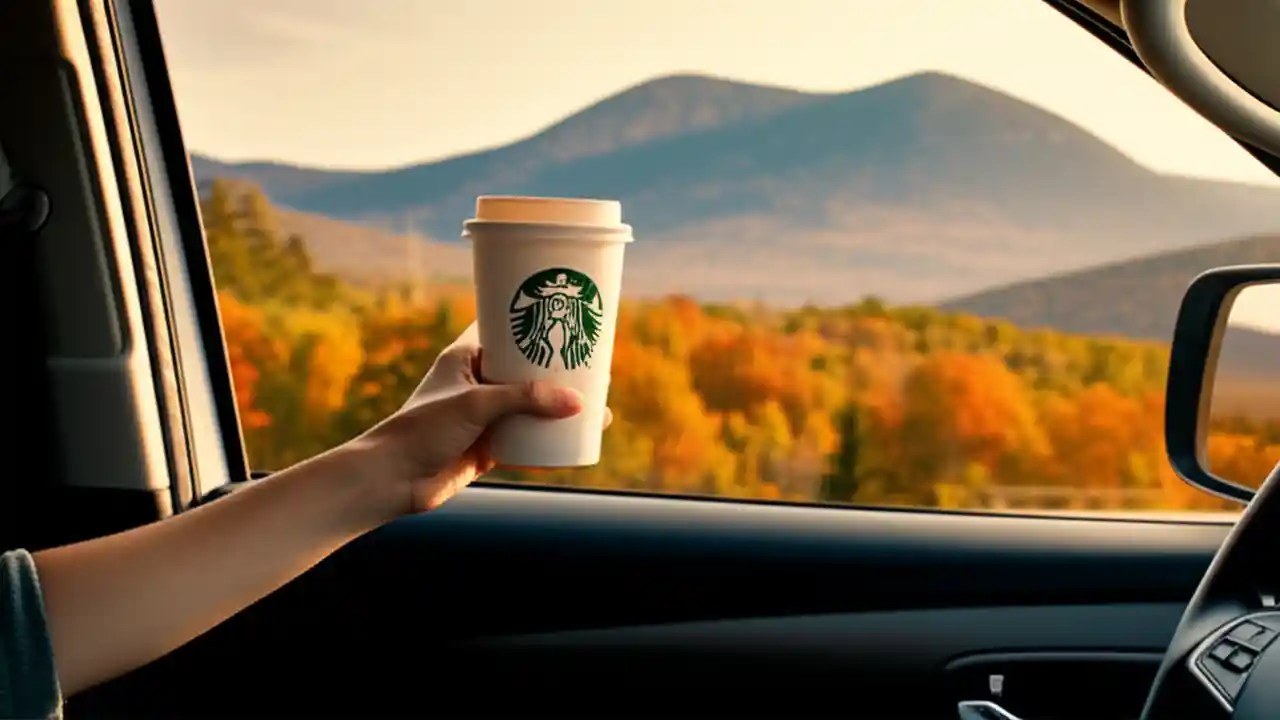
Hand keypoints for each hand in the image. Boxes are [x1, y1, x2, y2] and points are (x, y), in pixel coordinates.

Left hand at [354, 323, 606, 520]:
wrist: (392, 479)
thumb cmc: (422, 429)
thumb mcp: (476, 403)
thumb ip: (526, 399)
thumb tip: (579, 404)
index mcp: (465, 357)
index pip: (503, 330)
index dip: (532, 322)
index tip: (564, 315)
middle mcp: (476, 383)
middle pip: (525, 369)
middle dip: (557, 368)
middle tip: (593, 362)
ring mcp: (484, 416)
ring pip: (530, 405)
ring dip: (559, 403)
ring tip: (595, 399)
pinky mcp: (489, 446)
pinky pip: (527, 438)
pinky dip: (550, 436)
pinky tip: (577, 435)